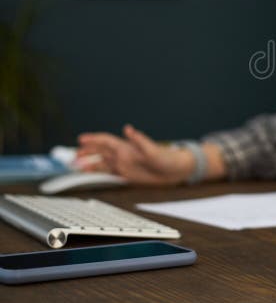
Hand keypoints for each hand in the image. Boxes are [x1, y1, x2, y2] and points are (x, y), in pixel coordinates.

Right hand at [77, 124, 193, 185]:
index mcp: (128, 148)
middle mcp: (124, 155)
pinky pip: (110, 172)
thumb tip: (128, 128)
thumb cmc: (167, 159)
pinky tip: (91, 174)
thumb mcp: (154, 150)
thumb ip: (140, 140)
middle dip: (87, 152)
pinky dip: (99, 172)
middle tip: (73, 156)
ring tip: (76, 166)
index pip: (106, 141)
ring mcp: (125, 164)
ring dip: (90, 163)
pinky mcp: (128, 174)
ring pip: (102, 162)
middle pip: (101, 151)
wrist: (176, 171)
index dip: (93, 139)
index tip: (81, 139)